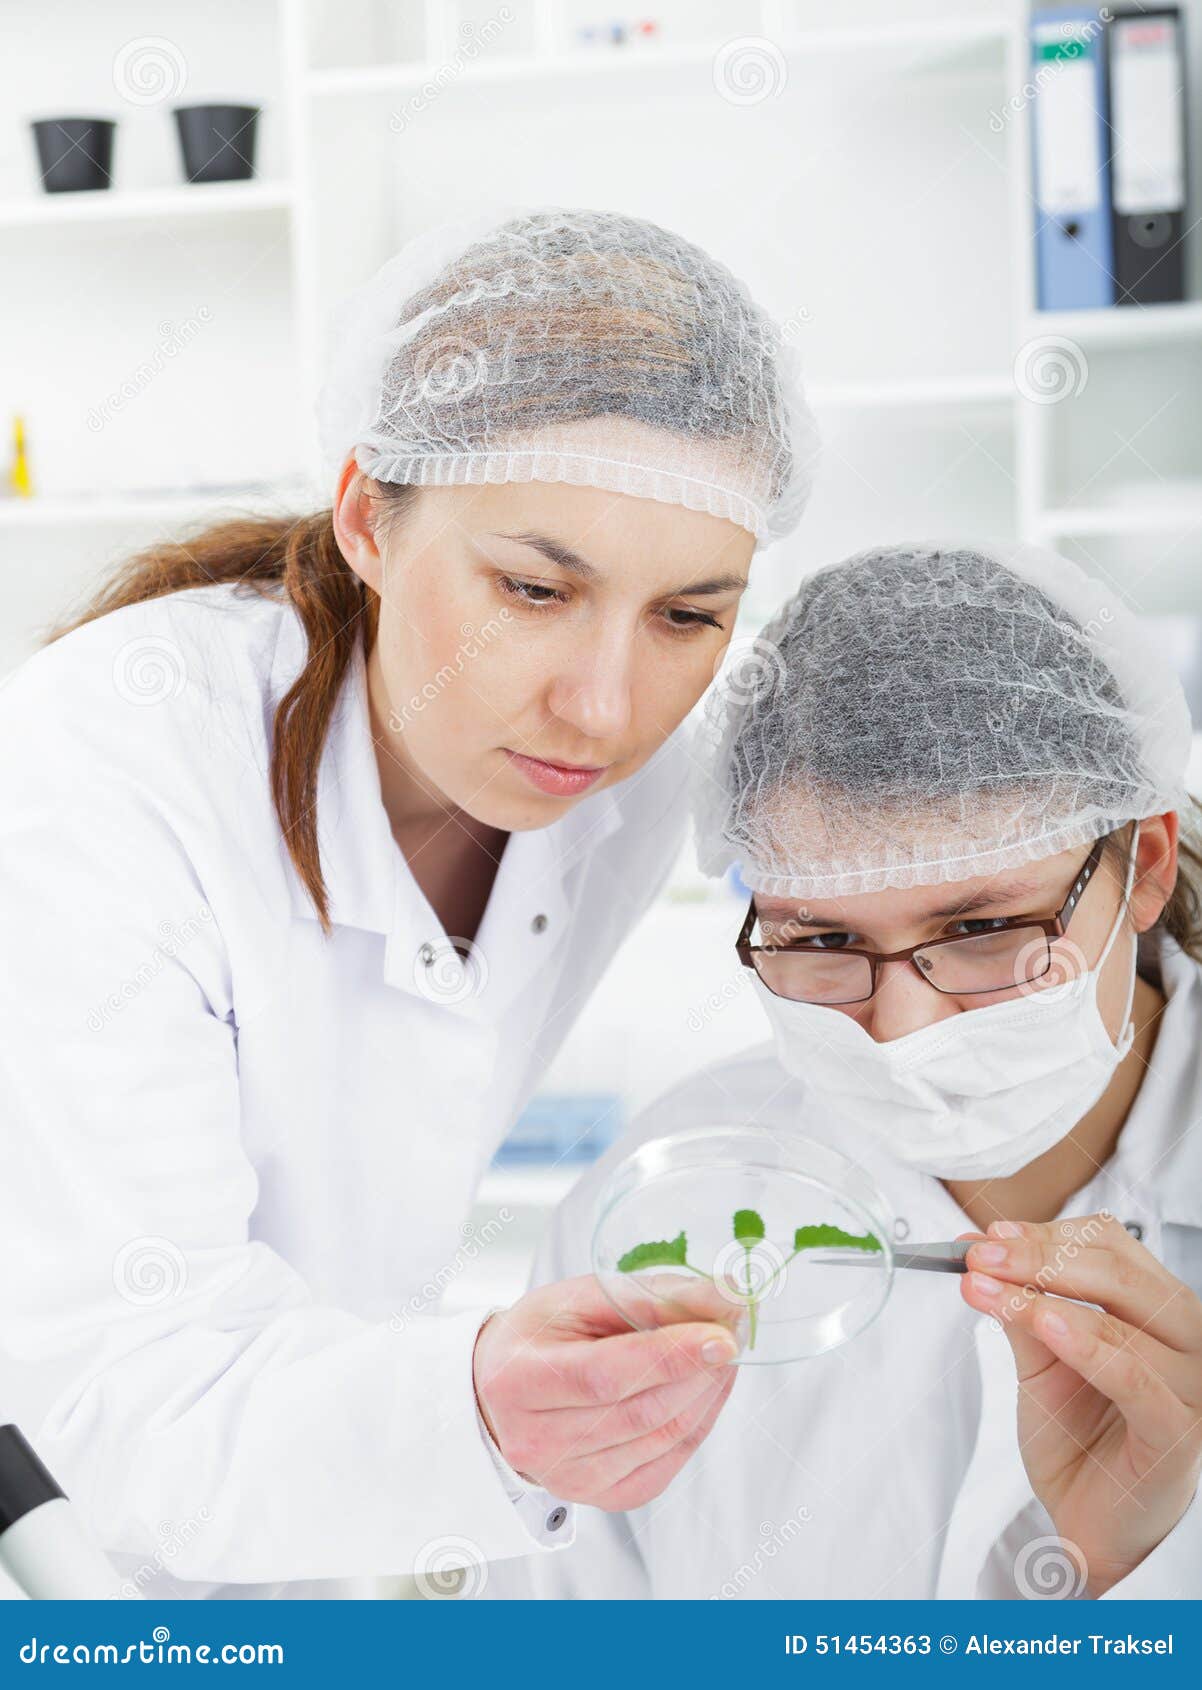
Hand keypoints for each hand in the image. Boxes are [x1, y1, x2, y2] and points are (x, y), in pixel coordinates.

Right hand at [473, 1274, 740, 1510]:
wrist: (501, 1390)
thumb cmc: (539, 1335)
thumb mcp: (579, 1297)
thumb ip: (649, 1295)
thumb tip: (722, 1296)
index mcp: (520, 1380)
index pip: (605, 1375)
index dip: (670, 1356)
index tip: (722, 1335)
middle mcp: (538, 1440)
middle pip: (641, 1412)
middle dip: (699, 1372)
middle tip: (732, 1334)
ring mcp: (568, 1478)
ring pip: (661, 1440)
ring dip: (706, 1395)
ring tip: (720, 1357)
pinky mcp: (599, 1497)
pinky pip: (665, 1463)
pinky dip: (697, 1424)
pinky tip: (703, 1391)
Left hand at [960, 1213, 1201, 1595]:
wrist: (1088, 1523)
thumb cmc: (1077, 1438)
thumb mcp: (1039, 1361)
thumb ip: (1018, 1308)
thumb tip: (976, 1252)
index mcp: (1159, 1311)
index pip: (1114, 1247)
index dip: (1049, 1233)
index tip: (988, 1235)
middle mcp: (1184, 1341)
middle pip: (1121, 1273)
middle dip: (1041, 1256)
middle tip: (979, 1255)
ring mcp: (1188, 1388)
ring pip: (1123, 1322)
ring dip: (1045, 1297)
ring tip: (990, 1287)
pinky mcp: (1178, 1436)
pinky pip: (1136, 1381)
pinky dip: (1089, 1346)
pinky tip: (1044, 1324)